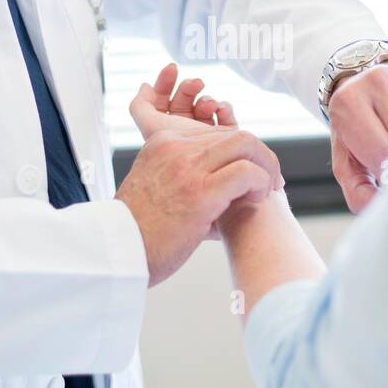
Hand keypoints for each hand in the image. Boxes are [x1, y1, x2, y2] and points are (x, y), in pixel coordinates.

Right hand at [116, 129, 281, 285]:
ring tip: (267, 191)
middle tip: (270, 181)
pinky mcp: (200, 193)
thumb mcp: (154, 188)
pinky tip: (256, 200)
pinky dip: (260, 183)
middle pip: (236, 135)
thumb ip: (183, 177)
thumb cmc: (139, 232)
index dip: (242, 152)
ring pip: (246, 146)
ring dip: (265, 167)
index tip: (253, 173)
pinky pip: (246, 172)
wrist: (117, 254)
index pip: (217, 133)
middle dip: (261, 156)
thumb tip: (224, 191)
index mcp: (163, 144)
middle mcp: (176, 149)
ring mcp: (188, 168)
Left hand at [128, 63, 236, 139]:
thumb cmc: (174, 149)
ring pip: (206, 104)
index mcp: (166, 124)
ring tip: (207, 104)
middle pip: (186, 98)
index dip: (166, 82)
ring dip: (207, 98)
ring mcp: (204, 130)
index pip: (164, 98)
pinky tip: (220, 109)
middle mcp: (185, 126)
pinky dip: (225, 108)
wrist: (202, 167)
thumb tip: (144, 86)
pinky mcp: (224, 136)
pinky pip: (226, 116)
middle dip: (189, 87)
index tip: (171, 69)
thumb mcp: (151, 125)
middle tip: (195, 83)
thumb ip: (140, 105)